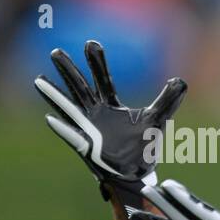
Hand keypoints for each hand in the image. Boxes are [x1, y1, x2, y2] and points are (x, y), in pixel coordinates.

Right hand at [34, 40, 186, 200]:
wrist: (136, 175)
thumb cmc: (143, 147)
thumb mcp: (157, 120)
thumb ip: (168, 101)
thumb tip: (181, 81)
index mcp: (110, 106)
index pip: (102, 80)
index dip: (97, 63)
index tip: (91, 43)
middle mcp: (95, 114)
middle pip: (79, 88)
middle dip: (68, 71)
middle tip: (55, 52)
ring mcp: (87, 130)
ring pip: (69, 107)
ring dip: (54, 94)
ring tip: (38, 79)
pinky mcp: (86, 148)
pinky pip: (72, 135)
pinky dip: (62, 127)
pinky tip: (50, 118)